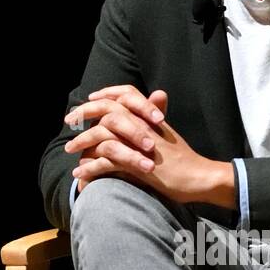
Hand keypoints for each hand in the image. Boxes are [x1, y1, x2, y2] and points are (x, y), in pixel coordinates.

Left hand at [64, 85, 218, 202]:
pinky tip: (80, 174)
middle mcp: (144, 126)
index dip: (107, 93)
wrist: (200, 177)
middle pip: (108, 110)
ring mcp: (140, 145)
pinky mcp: (137, 164)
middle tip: (69, 120)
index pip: (126, 94)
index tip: (91, 98)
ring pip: (103, 135)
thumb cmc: (185, 160)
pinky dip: (90, 168)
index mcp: (151, 117)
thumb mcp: (168, 136)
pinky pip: (106, 162)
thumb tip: (146, 115)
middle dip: (84, 114)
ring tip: (69, 151)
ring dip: (82, 142)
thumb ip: (152, 124)